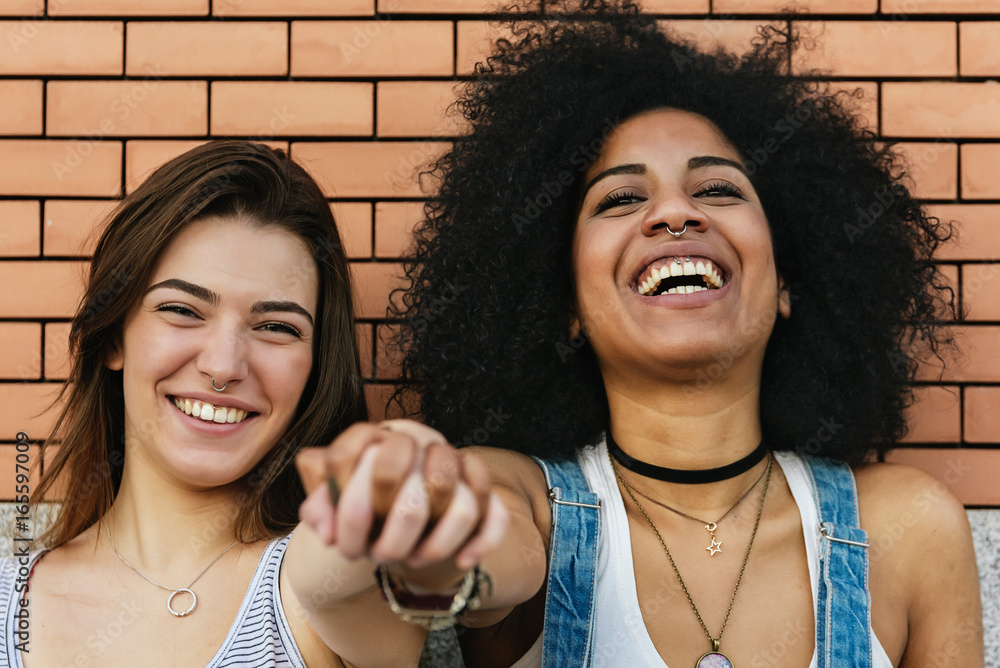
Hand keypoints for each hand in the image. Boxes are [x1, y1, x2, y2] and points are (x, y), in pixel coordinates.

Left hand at [296, 421, 508, 585]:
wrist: (403, 499)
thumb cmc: (366, 501)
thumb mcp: (335, 502)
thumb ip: (319, 505)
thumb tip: (326, 529)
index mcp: (376, 438)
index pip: (353, 450)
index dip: (343, 499)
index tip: (336, 541)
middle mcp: (416, 442)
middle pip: (404, 465)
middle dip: (389, 521)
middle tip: (377, 554)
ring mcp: (452, 464)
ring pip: (455, 492)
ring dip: (435, 539)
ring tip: (412, 561)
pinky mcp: (480, 490)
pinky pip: (494, 510)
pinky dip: (482, 539)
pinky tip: (463, 561)